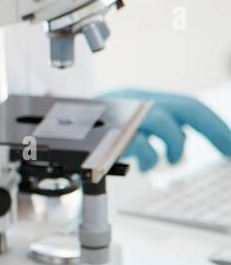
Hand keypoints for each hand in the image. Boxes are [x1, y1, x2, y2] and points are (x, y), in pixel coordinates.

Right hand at [100, 88, 230, 171]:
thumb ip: (151, 126)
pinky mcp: (109, 131)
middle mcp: (135, 100)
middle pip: (187, 108)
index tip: (228, 143)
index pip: (187, 105)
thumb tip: (181, 138)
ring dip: (176, 145)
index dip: (213, 124)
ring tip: (172, 160)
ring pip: (164, 122)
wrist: (51, 131)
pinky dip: (150, 158)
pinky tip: (145, 167)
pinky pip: (141, 144)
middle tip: (229, 150)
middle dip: (215, 130)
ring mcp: (122, 113)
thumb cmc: (88, 131)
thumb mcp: (122, 122)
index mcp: (142, 98)